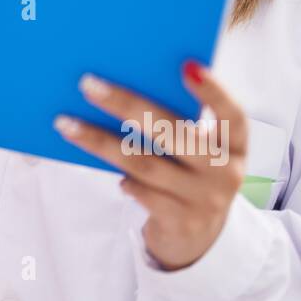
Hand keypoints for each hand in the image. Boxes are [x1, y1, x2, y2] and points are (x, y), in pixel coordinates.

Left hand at [54, 60, 246, 270]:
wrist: (197, 235)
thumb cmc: (189, 174)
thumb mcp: (198, 150)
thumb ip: (178, 123)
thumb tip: (124, 84)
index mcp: (234, 145)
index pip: (232, 114)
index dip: (213, 91)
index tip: (186, 65)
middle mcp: (225, 172)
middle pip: (173, 132)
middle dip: (127, 105)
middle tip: (88, 84)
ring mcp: (205, 200)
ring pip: (145, 163)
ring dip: (100, 141)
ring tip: (66, 123)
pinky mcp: (181, 221)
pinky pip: (141, 193)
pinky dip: (121, 177)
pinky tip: (100, 163)